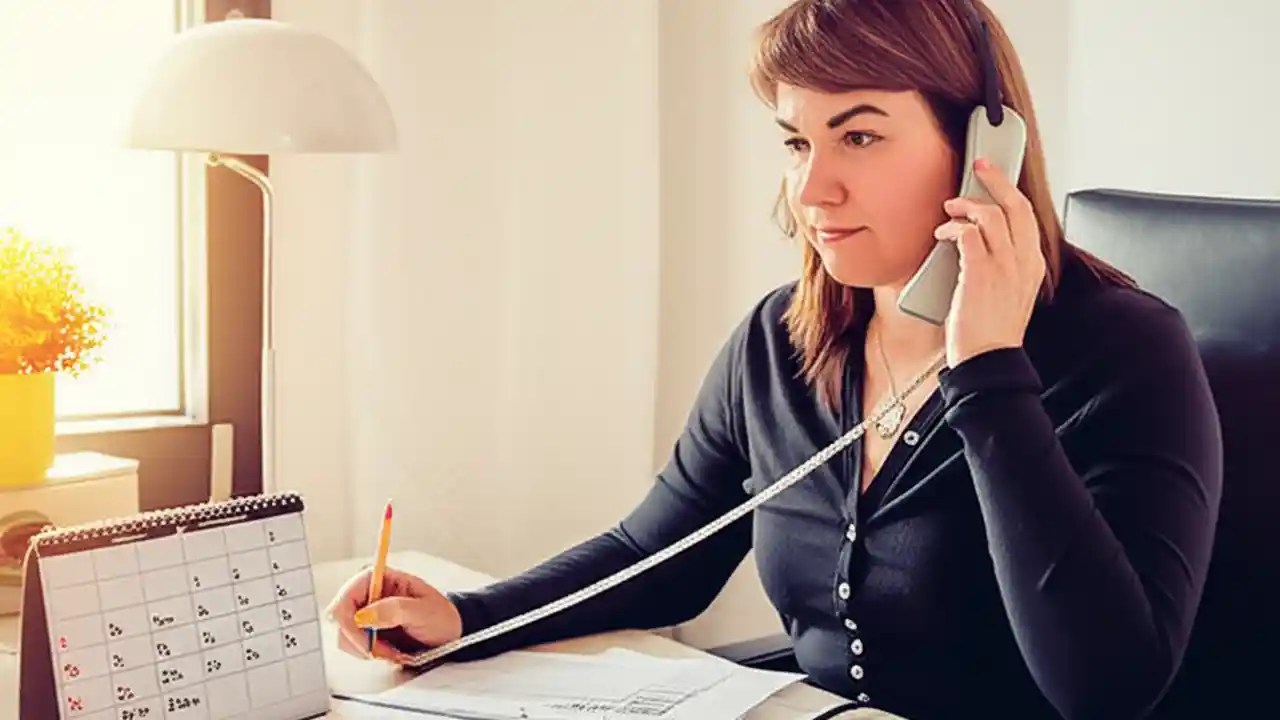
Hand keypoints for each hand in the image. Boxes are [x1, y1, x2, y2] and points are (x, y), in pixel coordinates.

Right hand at [325, 566, 462, 664]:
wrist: (450, 633)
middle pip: (342, 620)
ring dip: (369, 649)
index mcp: (378, 579)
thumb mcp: (423, 612)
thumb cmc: (441, 616)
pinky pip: (355, 647)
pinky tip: (390, 652)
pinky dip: (372, 654)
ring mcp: (364, 614)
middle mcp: (367, 594)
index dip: (349, 622)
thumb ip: (395, 610)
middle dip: (362, 640)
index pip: (345, 598)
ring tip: (394, 650)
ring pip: (346, 636)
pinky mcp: (366, 631)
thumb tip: (364, 615)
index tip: (366, 641)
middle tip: (386, 650)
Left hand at [934, 157, 1046, 367]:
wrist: (988, 360)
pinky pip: (968, 234)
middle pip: (1016, 204)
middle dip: (997, 178)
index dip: (1011, 191)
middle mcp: (1023, 261)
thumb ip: (1000, 264)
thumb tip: (976, 239)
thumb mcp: (1006, 292)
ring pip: (992, 214)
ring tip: (950, 207)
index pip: (1027, 216)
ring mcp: (1004, 266)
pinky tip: (942, 234)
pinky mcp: (980, 273)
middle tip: (980, 164)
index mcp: (1032, 265)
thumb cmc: (990, 331)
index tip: (998, 176)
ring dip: (967, 204)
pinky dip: (952, 227)